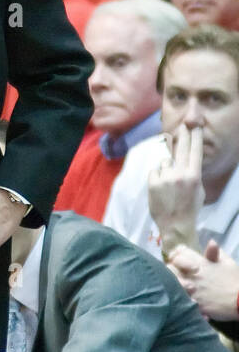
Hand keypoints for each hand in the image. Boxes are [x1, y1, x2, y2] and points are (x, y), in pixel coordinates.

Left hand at [147, 125, 204, 257]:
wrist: (175, 225)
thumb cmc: (189, 207)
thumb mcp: (198, 189)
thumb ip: (192, 173)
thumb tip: (186, 159)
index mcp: (194, 176)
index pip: (195, 151)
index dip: (196, 137)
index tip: (195, 126)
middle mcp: (180, 174)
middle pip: (181, 148)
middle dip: (183, 135)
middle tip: (183, 126)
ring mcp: (165, 178)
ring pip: (165, 162)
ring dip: (167, 169)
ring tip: (169, 185)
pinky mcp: (153, 182)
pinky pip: (155, 171)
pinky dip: (157, 176)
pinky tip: (160, 189)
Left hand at [168, 238, 238, 320]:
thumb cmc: (234, 281)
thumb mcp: (227, 263)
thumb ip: (216, 253)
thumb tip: (211, 242)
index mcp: (202, 263)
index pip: (180, 252)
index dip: (177, 254)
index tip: (177, 258)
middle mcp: (194, 275)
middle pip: (170, 267)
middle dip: (171, 268)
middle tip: (175, 273)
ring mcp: (192, 289)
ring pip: (171, 283)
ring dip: (171, 283)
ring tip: (176, 285)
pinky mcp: (193, 303)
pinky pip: (178, 298)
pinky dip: (177, 297)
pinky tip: (180, 297)